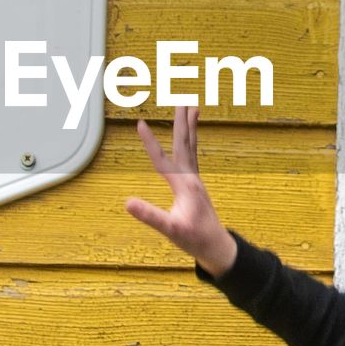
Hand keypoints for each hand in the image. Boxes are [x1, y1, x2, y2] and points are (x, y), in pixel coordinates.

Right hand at [125, 105, 235, 276]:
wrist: (217, 247)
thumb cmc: (194, 239)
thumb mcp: (170, 229)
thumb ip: (150, 216)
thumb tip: (128, 203)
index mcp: (184, 185)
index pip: (163, 159)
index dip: (150, 142)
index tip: (139, 123)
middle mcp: (191, 178)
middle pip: (185, 143)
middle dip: (182, 121)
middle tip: (181, 98)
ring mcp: (195, 181)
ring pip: (192, 147)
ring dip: (190, 127)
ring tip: (191, 108)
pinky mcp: (196, 186)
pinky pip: (193, 156)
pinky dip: (190, 142)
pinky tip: (188, 140)